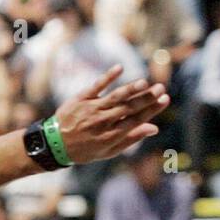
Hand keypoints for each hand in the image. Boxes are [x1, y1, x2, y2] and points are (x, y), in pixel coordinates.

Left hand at [54, 66, 169, 164]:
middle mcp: (102, 122)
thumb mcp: (108, 151)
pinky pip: (96, 86)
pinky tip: (120, 68)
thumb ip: (131, 139)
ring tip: (145, 82)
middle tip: (161, 88)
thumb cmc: (85, 149)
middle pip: (128, 108)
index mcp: (110, 136)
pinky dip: (107, 77)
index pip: (135, 120)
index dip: (151, 110)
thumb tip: (154, 128)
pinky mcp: (80, 98)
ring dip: (130, 89)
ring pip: (114, 97)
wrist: (54, 145)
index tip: (165, 99)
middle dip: (146, 98)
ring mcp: (91, 109)